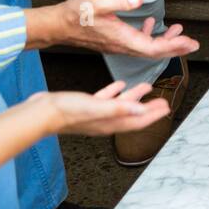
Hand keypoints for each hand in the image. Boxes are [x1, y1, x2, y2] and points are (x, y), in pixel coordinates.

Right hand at [31, 0, 199, 58]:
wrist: (55, 25)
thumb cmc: (74, 14)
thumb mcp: (97, 2)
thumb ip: (119, 0)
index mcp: (122, 39)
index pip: (154, 48)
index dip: (174, 46)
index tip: (191, 42)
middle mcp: (122, 46)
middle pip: (155, 51)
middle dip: (176, 47)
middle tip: (193, 43)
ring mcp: (118, 45)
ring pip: (147, 48)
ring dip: (164, 42)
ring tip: (179, 32)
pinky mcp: (113, 40)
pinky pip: (136, 42)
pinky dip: (147, 36)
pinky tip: (149, 24)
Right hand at [31, 80, 170, 136]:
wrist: (41, 112)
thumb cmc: (66, 111)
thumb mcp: (97, 107)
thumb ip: (119, 108)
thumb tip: (141, 110)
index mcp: (110, 123)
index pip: (138, 120)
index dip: (154, 115)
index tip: (167, 108)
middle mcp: (105, 121)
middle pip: (133, 114)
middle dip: (149, 108)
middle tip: (162, 101)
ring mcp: (95, 114)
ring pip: (120, 106)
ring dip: (134, 97)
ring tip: (146, 87)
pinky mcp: (85, 106)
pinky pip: (105, 99)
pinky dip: (114, 92)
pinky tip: (119, 85)